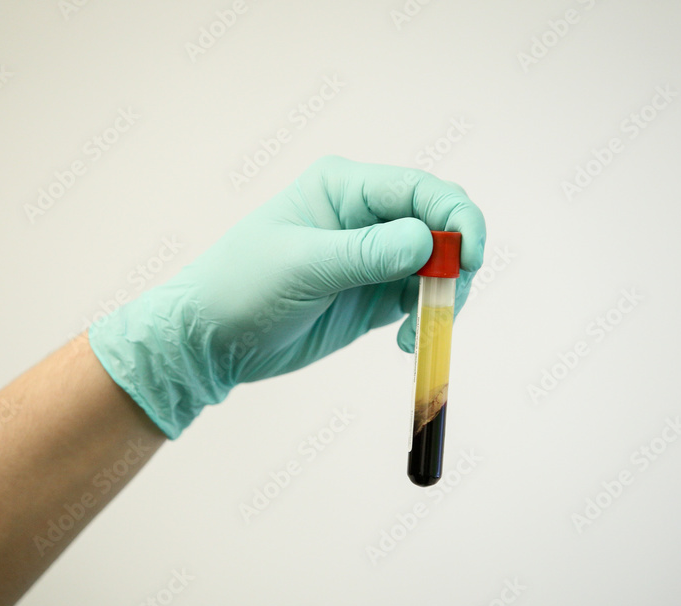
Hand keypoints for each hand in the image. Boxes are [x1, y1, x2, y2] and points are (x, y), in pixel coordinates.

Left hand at [88, 156, 486, 437]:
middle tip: (446, 304)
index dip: (456, 217)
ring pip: (437, 266)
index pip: (420, 190)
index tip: (470, 258)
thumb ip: (367, 253)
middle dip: (456, 262)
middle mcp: (365, 215)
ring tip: (419, 332)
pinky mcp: (372, 295)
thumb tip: (430, 241)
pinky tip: (406, 342)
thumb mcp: (302, 266)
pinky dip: (426, 319)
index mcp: (345, 187)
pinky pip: (419, 299)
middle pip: (440, 225)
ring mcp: (372, 256)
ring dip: (444, 297)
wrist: (209, 339)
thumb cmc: (240, 286)